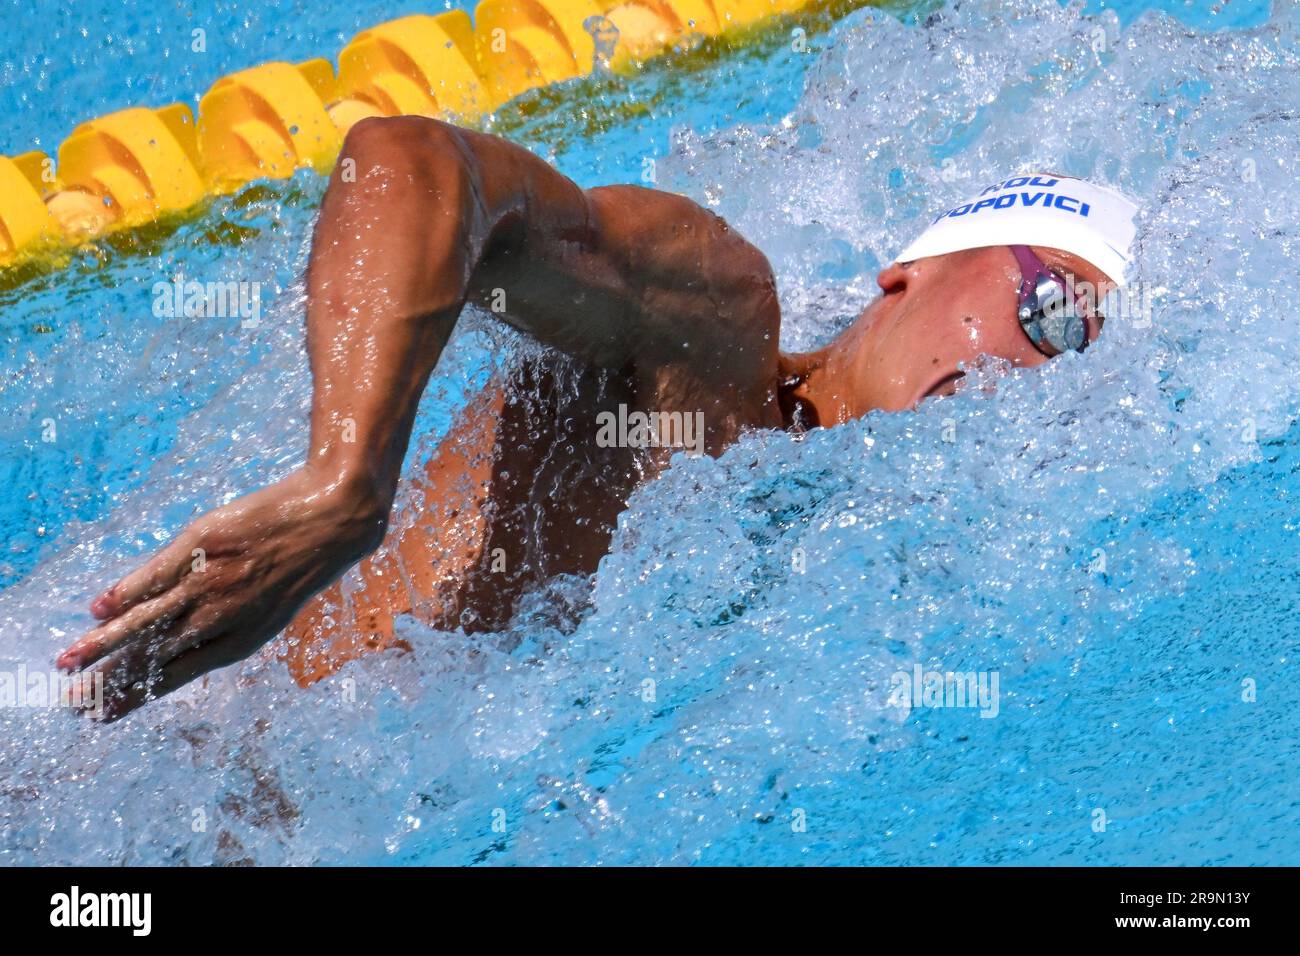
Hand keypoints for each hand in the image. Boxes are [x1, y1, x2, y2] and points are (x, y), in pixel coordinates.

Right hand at [58, 468, 386, 720]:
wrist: (332, 519)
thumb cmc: (296, 564)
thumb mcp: (265, 607)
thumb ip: (219, 624)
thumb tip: (173, 637)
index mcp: (240, 641)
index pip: (176, 676)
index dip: (137, 696)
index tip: (101, 715)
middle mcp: (222, 617)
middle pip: (155, 655)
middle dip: (111, 678)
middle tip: (74, 699)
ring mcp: (210, 581)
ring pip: (149, 620)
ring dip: (105, 642)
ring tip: (70, 661)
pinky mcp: (203, 545)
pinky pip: (156, 575)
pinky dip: (127, 591)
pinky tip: (99, 608)